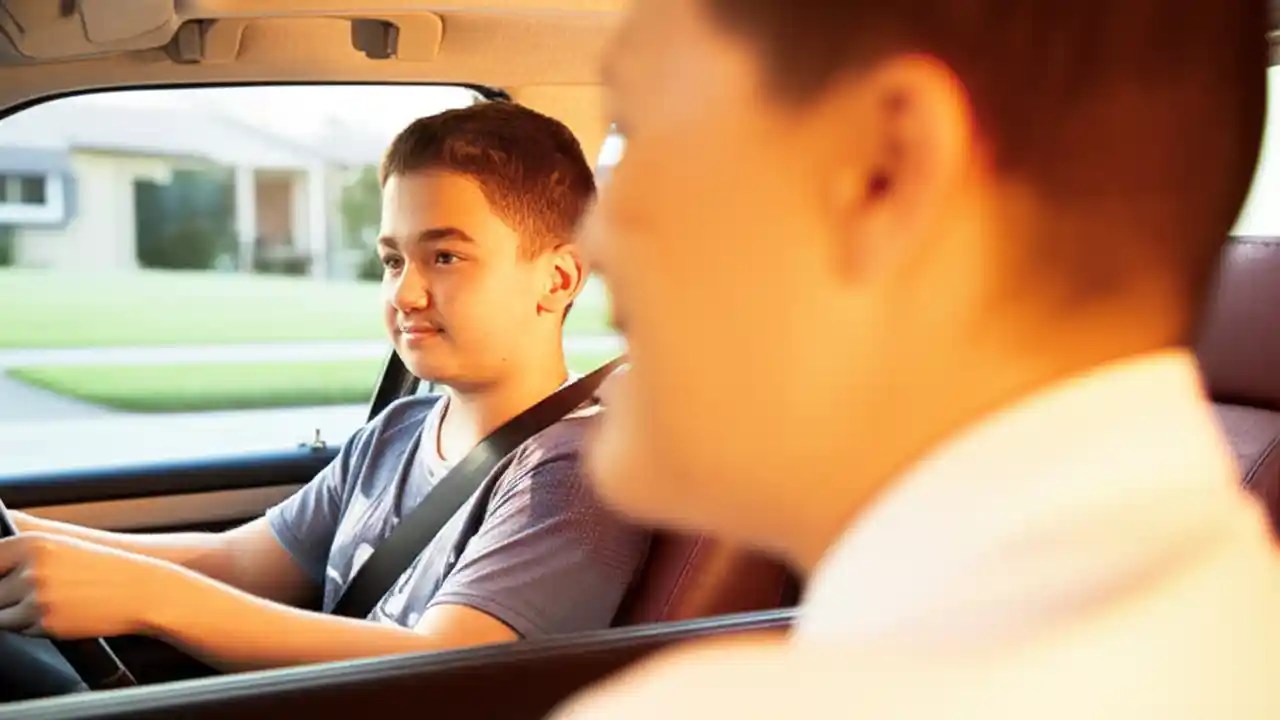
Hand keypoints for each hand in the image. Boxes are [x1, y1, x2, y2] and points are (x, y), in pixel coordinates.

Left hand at [0, 533, 168, 638]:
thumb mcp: (63, 549)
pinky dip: (32, 626)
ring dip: (15, 614)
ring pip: (0, 615)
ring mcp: (38, 597)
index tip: (3, 578)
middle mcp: (32, 569)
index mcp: (34, 543)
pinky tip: (58, 613)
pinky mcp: (46, 623)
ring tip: (48, 603)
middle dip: (5, 597)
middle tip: (33, 593)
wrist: (141, 591)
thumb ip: (23, 557)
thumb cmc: (104, 569)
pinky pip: (20, 630)